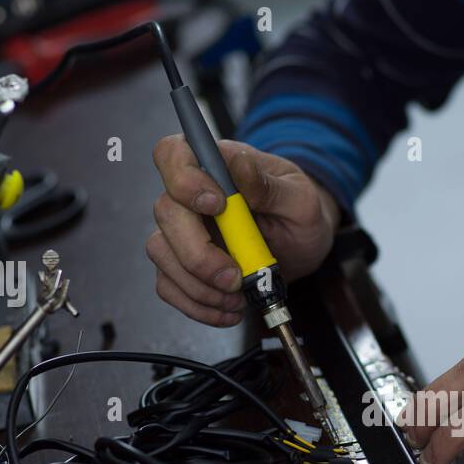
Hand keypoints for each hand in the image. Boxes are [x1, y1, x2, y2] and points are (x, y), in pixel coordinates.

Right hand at [147, 137, 340, 325]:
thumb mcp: (300, 199)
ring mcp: (182, 231)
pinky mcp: (182, 265)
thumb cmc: (299, 214)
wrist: (302, 247)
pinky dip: (197, 305)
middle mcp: (190, 196)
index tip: (217, 206)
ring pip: (161, 253)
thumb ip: (270, 186)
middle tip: (235, 277)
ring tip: (237, 297)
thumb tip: (240, 167)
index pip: (174, 154)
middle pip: (166, 213)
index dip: (184, 179)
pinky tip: (227, 309)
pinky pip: (169, 285)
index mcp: (217, 167)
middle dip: (198, 253)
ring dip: (198, 285)